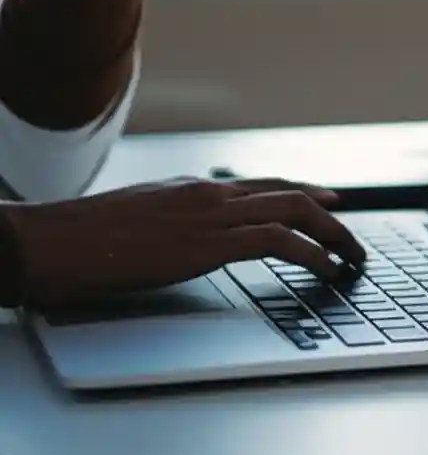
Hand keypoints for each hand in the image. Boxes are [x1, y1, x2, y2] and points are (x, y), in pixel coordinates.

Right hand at [4, 177, 365, 307]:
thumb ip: (171, 225)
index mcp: (192, 190)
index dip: (301, 191)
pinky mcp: (209, 244)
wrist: (49, 242)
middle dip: (329, 214)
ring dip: (333, 235)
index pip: (261, 184)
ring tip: (352, 258)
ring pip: (295, 212)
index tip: (327, 199)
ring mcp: (211, 217)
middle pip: (288, 194)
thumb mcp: (137, 223)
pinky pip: (279, 241)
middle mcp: (209, 195)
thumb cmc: (81, 240)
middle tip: (351, 234)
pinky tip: (327, 269)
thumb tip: (184, 241)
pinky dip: (313, 253)